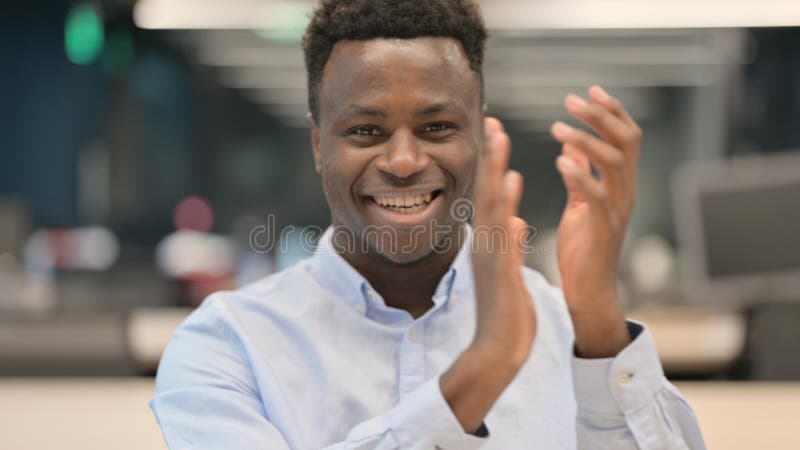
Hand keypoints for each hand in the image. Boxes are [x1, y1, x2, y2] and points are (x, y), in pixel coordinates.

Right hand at [470, 117, 536, 369]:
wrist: (498, 348)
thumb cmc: (506, 314)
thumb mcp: (511, 271)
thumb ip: (513, 243)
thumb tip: (517, 221)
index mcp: (490, 243)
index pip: (491, 196)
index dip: (494, 165)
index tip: (498, 135)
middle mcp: (485, 243)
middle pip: (486, 191)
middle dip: (490, 156)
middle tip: (493, 120)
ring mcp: (489, 253)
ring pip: (490, 202)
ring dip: (494, 167)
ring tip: (499, 135)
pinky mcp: (499, 267)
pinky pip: (502, 227)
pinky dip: (505, 202)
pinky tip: (512, 178)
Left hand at [550, 85, 639, 357]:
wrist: (588, 292)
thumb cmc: (584, 248)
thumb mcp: (581, 204)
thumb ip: (580, 174)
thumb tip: (570, 144)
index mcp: (619, 184)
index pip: (626, 137)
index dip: (612, 111)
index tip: (591, 89)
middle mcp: (625, 192)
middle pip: (627, 141)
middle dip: (602, 115)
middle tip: (572, 99)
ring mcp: (618, 210)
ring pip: (616, 163)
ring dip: (586, 140)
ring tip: (558, 127)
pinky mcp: (604, 230)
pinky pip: (598, 197)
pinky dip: (581, 176)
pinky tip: (560, 161)